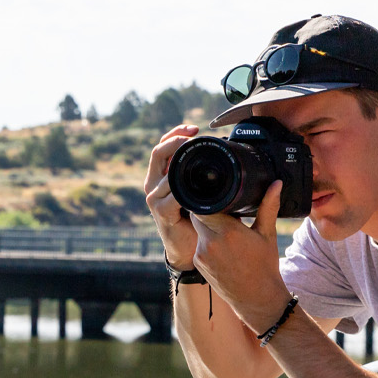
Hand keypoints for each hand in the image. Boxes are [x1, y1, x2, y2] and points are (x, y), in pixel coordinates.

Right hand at [144, 124, 201, 269]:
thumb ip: (201, 175)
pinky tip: (194, 185)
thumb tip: (223, 154)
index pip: (163, 146)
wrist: (188, 249)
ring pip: (164, 172)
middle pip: (157, 152)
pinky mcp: (161, 212)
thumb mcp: (198, 191)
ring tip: (194, 154)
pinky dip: (181, 189)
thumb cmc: (195, 219)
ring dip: (179, 161)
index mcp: (162, 175)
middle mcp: (154, 183)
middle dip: (175, 140)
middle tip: (192, 136)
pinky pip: (170, 196)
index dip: (176, 133)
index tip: (194, 129)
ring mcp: (155, 197)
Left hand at [188, 180, 293, 330]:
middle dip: (209, 210)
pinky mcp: (198, 263)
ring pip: (197, 229)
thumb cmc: (265, 266)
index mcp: (228, 231)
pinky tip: (221, 245)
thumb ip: (268, 206)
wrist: (256, 299)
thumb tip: (276, 184)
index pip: (206, 204)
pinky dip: (206, 240)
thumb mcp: (267, 234)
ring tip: (224, 229)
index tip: (219, 195)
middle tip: (223, 210)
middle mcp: (211, 242)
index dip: (210, 198)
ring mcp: (202, 254)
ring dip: (207, 226)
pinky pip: (198, 244)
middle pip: (198, 214)